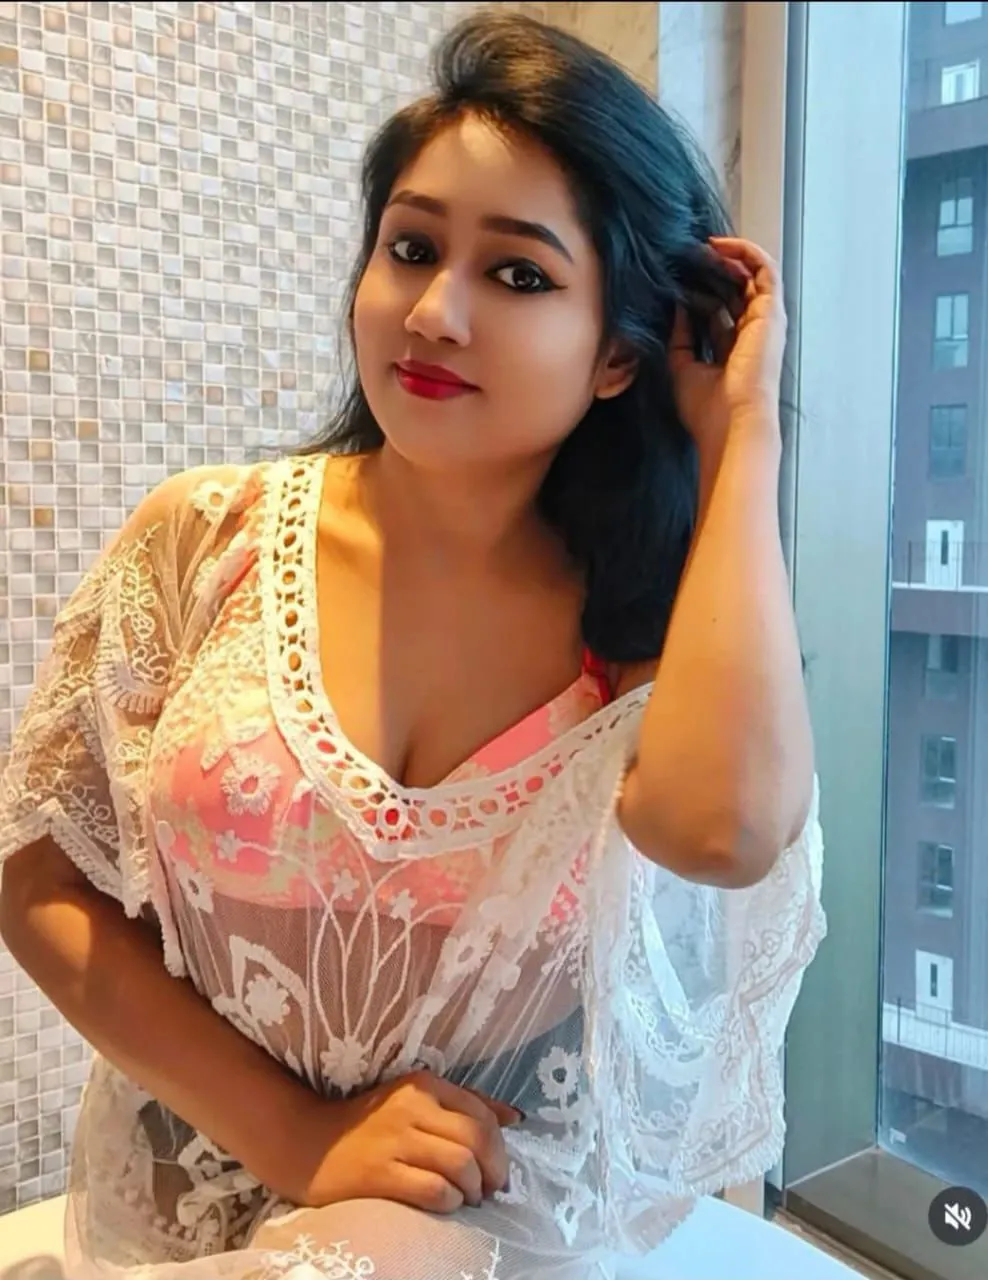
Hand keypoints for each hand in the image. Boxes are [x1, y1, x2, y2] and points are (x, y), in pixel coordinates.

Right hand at [287, 1071, 520, 1213]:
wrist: (308, 1143)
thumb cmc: (370, 1126)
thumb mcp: (417, 1102)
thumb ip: (466, 1105)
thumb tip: (515, 1117)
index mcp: (424, 1085)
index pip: (482, 1113)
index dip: (500, 1146)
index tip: (497, 1169)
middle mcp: (412, 1106)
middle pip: (477, 1138)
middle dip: (494, 1170)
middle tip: (491, 1189)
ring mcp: (395, 1139)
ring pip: (461, 1164)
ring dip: (474, 1188)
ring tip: (468, 1198)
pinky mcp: (379, 1173)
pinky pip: (434, 1190)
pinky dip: (450, 1201)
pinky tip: (446, 1204)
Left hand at [669, 237, 786, 454]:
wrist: (732, 421)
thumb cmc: (708, 408)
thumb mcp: (682, 367)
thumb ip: (680, 335)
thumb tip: (677, 304)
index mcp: (731, 350)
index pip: (716, 310)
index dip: (697, 291)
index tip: (674, 279)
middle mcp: (750, 333)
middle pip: (732, 290)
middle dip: (710, 270)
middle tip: (684, 255)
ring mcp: (763, 321)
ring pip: (749, 275)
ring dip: (725, 256)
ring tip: (699, 245)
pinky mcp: (772, 310)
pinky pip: (764, 269)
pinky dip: (744, 252)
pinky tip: (717, 245)